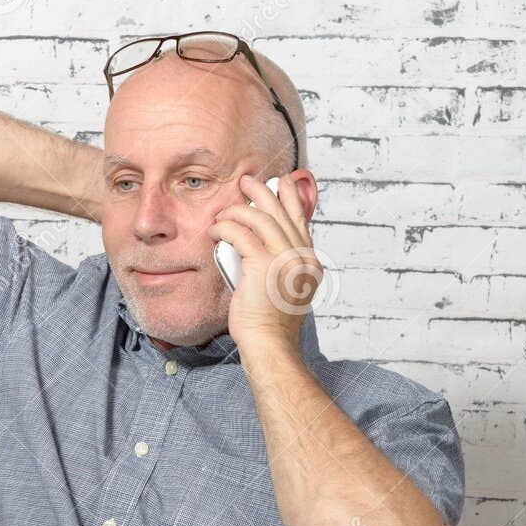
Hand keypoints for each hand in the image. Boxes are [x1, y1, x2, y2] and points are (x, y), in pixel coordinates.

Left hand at [207, 173, 322, 352]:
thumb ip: (279, 267)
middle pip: (281, 212)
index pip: (301, 220)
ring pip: (260, 219)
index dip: (290, 198)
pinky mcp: (263, 264)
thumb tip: (261, 249)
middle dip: (263, 192)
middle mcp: (302, 257)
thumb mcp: (284, 291)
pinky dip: (225, 228)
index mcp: (309, 262)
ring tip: (223, 211)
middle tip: (247, 181)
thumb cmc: (271, 325)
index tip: (280, 183)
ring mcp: (285, 259)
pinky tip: (215, 231)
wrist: (270, 344)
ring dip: (238, 211)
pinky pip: (240, 234)